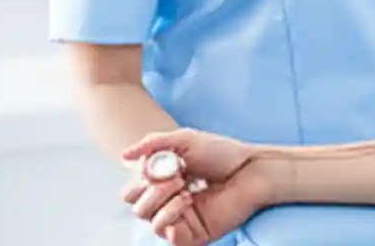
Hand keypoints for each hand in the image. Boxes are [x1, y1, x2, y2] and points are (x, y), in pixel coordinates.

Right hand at [120, 129, 273, 244]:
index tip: (165, 165)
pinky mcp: (193, 234)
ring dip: (162, 201)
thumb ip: (153, 144)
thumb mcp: (185, 139)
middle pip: (136, 206)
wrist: (251, 170)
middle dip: (151, 190)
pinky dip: (171, 217)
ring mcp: (180, 219)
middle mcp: (168, 202)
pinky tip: (188, 203)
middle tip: (178, 176)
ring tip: (186, 189)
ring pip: (148, 220)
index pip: (132, 189)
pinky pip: (167, 235)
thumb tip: (124, 155)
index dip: (140, 179)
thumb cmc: (222, 153)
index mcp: (163, 182)